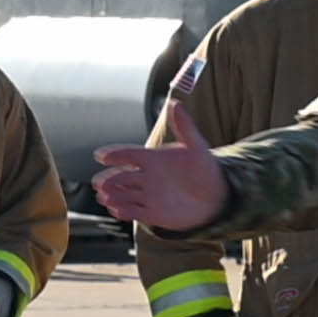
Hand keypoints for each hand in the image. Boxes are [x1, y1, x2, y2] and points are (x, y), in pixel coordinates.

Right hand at [94, 102, 228, 232]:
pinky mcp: (152, 214)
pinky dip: (123, 211)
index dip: (115, 155)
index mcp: (153, 159)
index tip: (101, 156)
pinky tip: (116, 210)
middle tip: (99, 182)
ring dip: (113, 195)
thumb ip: (184, 126)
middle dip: (108, 179)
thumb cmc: (206, 170)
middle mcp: (147, 177)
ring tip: (105, 196)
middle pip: (120, 176)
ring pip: (123, 194)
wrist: (218, 198)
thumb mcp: (197, 147)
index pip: (128, 154)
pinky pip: (133, 213)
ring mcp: (148, 195)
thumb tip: (175, 102)